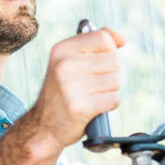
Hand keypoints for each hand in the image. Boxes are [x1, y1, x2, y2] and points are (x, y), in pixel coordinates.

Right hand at [28, 27, 125, 147]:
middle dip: (110, 74)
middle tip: (91, 85)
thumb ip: (93, 44)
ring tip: (90, 97)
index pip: (102, 38)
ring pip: (115, 81)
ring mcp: (70, 87)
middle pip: (113, 61)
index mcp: (61, 50)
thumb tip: (121, 39)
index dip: (110, 50)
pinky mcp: (80, 108)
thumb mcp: (69, 62)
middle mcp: (64, 66)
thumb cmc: (62, 92)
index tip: (101, 62)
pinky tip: (93, 108)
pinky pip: (113, 99)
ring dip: (109, 91)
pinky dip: (108, 105)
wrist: (43, 127)